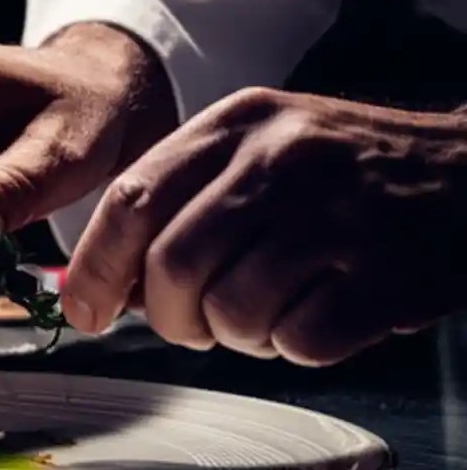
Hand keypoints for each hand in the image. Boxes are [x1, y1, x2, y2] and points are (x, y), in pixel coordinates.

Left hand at [63, 86, 466, 365]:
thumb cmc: (343, 173)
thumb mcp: (259, 148)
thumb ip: (180, 200)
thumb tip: (107, 281)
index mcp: (238, 123)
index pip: (132, 198)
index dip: (95, 265)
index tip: (83, 307)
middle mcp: (282, 159)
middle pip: (172, 264)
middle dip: (166, 316)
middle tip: (189, 325)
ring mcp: (337, 214)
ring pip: (233, 311)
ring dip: (236, 335)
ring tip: (267, 312)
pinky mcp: (387, 272)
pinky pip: (300, 341)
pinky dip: (294, 346)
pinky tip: (315, 314)